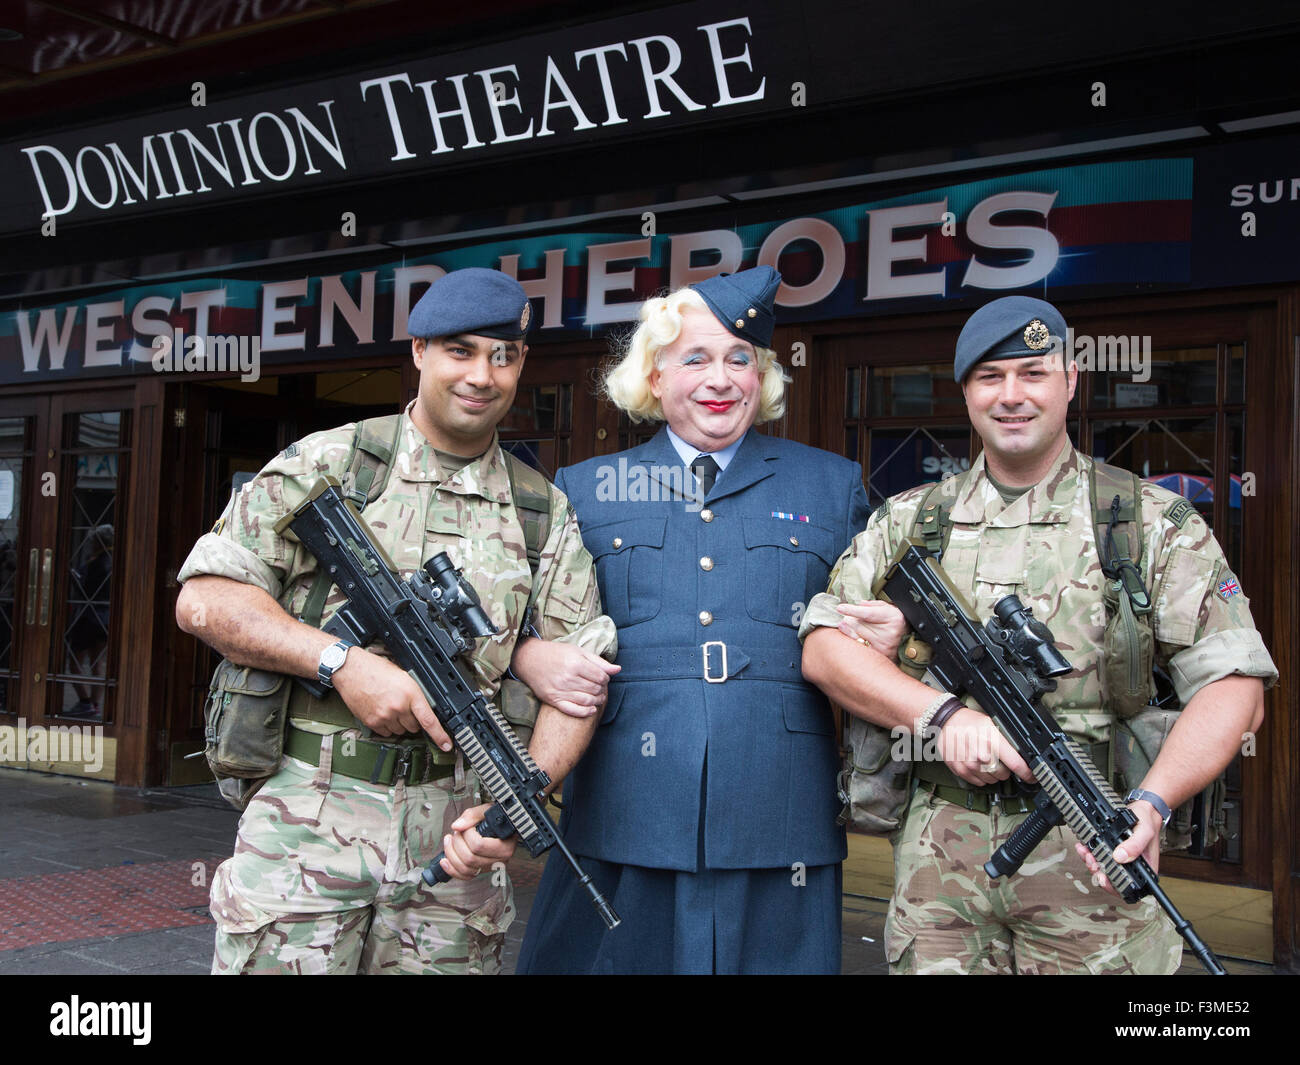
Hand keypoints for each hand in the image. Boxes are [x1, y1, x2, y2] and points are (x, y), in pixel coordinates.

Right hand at [332, 647, 451, 749]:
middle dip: (413, 720)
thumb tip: (424, 707)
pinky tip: (381, 712)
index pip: (429, 720)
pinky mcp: (372, 722)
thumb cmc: (375, 669)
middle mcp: (398, 707)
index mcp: (410, 693)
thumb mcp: (402, 676)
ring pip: (401, 731)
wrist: (351, 670)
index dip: (440, 735)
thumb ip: (414, 693)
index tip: (446, 744)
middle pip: (414, 727)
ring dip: (400, 723)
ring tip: (390, 706)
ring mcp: (384, 716)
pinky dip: (387, 726)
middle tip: (404, 706)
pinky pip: (386, 733)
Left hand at [437, 803, 517, 880]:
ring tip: (450, 841)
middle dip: (457, 843)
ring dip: (451, 854)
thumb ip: (472, 815)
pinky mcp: (481, 871)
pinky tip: (445, 860)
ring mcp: (489, 867)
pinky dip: (452, 870)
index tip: (467, 826)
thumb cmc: (497, 819)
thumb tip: (456, 826)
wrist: (503, 826)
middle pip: (470, 859)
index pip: (479, 845)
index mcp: (504, 846)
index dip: (467, 834)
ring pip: (465, 869)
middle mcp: (499, 860)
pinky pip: (464, 876)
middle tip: (456, 832)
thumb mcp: (487, 810)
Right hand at [510, 637, 620, 718]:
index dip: (606, 679)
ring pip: (587, 701)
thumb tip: (618, 670)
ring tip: (598, 697)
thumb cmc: (556, 654)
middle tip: (600, 687)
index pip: (601, 677)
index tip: (603, 678)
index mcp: (576, 664)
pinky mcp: (553, 700)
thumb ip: (599, 662)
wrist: (530, 659)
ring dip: (597, 700)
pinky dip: (585, 712)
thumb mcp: (578, 652)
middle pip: (595, 689)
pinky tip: (591, 709)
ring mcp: (560, 690)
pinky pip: (573, 710)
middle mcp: (568, 678)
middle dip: (602, 689)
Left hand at [835, 600, 907, 659]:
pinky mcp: (879, 655)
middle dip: (849, 619)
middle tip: (846, 617)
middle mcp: (889, 633)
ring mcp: (884, 646)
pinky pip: (859, 646)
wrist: (907, 640)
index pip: (868, 614)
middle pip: (859, 624)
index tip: (840, 608)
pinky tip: (850, 635)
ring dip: (849, 629)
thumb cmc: (895, 621)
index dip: (852, 610)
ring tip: (846, 624)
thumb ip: (873, 605)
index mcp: (892, 618)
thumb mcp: (888, 608)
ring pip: (856, 635)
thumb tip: (859, 604)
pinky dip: (852, 640)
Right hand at [936, 706, 1032, 786]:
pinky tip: (976, 764)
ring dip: (991, 774)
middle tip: (997, 758)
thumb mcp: (992, 724)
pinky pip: (978, 782)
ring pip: (991, 780)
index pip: (1016, 765)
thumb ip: (1007, 741)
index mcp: (993, 741)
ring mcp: (970, 764)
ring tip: (984, 760)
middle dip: (1004, 769)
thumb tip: (1023, 756)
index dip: (1028, 774)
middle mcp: (982, 755)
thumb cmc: (970, 723)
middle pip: (1003, 775)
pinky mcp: (961, 770)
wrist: (946, 722)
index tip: (1032, 777)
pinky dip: (980, 776)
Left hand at [1074, 800, 1161, 898]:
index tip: (1102, 877)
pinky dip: (1089, 853)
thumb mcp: (1144, 831)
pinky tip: (1084, 847)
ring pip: (1102, 869)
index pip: (1128, 887)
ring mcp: (1121, 860)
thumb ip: (1134, 844)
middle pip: (1111, 880)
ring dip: (1090, 862)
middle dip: (1097, 872)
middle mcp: (1131, 867)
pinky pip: (1098, 857)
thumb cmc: (1146, 821)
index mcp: (1143, 869)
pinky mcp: (1112, 852)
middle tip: (1091, 860)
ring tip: (1085, 852)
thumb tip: (1120, 857)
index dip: (1112, 886)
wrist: (1142, 811)